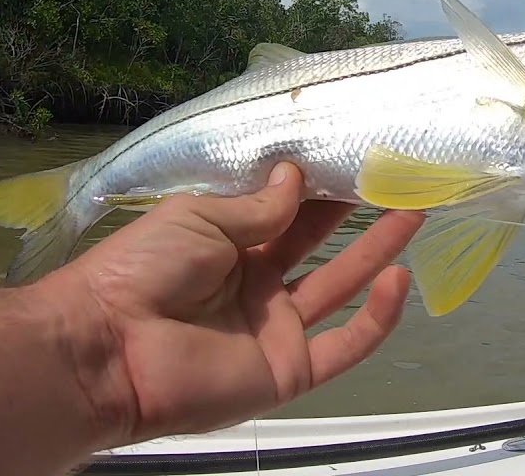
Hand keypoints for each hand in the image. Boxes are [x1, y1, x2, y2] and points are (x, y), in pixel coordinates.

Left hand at [36, 162, 424, 447]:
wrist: (109, 347)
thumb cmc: (144, 268)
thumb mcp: (199, 218)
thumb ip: (256, 206)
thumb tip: (296, 175)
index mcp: (227, 246)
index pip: (285, 212)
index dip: (317, 187)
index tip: (352, 154)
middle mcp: (256, 284)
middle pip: (317, 244)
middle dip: (354, 210)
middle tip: (395, 176)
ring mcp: (275, 329)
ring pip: (339, 286)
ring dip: (377, 250)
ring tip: (415, 210)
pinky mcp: (289, 370)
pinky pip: (344, 345)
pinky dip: (376, 318)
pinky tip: (398, 278)